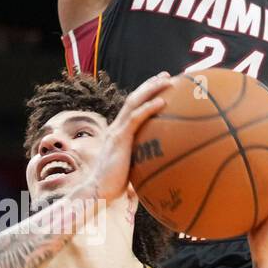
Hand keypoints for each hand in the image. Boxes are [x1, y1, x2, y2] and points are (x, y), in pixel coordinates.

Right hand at [86, 71, 172, 202]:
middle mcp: (116, 127)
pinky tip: (162, 102)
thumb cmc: (114, 186)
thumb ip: (143, 163)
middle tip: (167, 75)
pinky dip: (149, 108)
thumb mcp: (132, 170)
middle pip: (134, 99)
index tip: (161, 87)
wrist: (99, 192)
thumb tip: (161, 168)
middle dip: (150, 85)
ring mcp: (117, 131)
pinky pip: (136, 118)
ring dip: (151, 89)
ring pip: (134, 102)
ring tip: (168, 81)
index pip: (132, 108)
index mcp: (119, 133)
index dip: (145, 95)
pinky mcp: (119, 138)